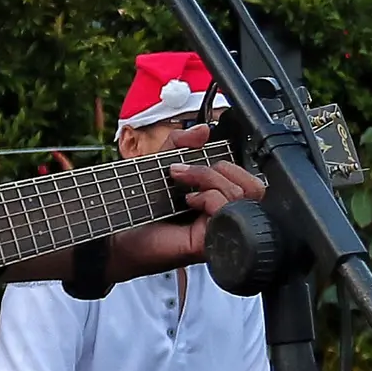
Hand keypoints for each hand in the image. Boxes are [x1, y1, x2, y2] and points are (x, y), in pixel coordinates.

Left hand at [110, 126, 267, 275]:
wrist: (118, 238)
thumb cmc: (138, 210)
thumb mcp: (159, 165)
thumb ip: (180, 143)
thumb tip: (204, 129)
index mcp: (217, 197)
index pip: (244, 176)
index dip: (229, 163)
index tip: (198, 158)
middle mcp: (223, 215)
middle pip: (253, 185)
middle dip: (223, 168)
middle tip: (188, 171)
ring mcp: (219, 229)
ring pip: (243, 196)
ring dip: (212, 180)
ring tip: (185, 186)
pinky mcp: (211, 241)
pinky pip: (227, 212)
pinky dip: (210, 198)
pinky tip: (189, 202)